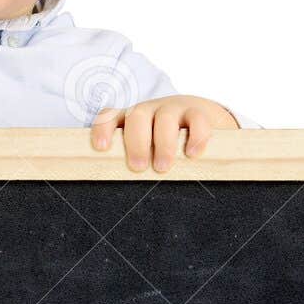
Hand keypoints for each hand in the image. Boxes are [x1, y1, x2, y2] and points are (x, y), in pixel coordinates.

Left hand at [90, 95, 238, 171]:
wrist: (201, 115)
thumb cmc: (165, 142)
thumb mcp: (145, 148)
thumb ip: (133, 161)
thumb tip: (119, 194)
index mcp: (129, 120)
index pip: (109, 116)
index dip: (102, 129)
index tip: (101, 148)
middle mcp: (149, 111)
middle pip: (137, 117)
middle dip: (136, 142)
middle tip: (138, 167)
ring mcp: (173, 109)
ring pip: (165, 118)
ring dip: (163, 143)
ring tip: (162, 167)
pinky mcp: (198, 112)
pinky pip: (197, 119)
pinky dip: (195, 136)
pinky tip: (192, 154)